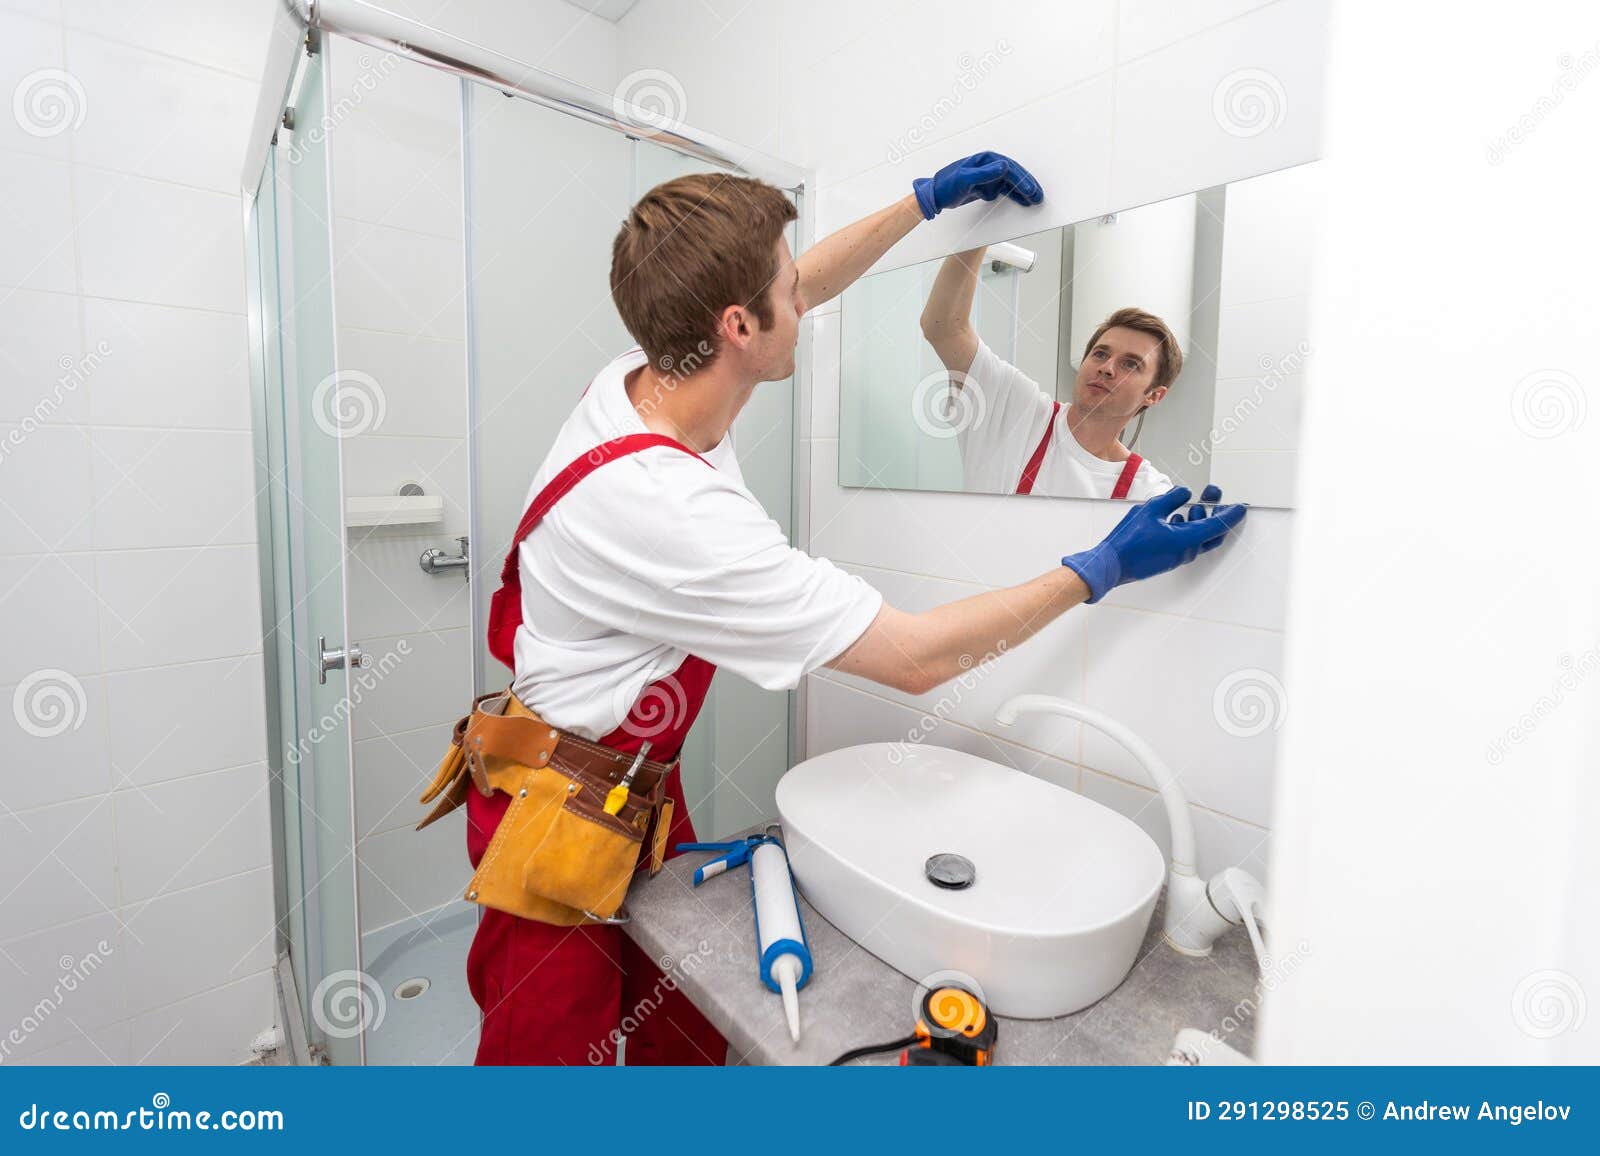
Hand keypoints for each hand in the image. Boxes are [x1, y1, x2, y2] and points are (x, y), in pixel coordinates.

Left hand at [912, 151, 1043, 220]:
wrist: (935, 195)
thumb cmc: (947, 184)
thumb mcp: (965, 178)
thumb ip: (984, 173)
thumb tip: (1003, 166)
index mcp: (986, 160)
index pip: (1009, 169)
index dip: (1021, 179)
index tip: (1030, 190)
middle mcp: (990, 166)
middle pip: (1014, 175)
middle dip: (1027, 185)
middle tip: (1038, 196)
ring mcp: (989, 176)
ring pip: (1011, 183)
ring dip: (1023, 191)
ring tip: (1035, 200)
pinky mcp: (987, 187)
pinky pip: (1005, 190)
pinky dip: (1014, 196)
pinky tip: (1023, 201)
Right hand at [1061, 484, 1245, 602]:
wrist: (1112, 564)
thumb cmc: (1128, 541)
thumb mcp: (1151, 510)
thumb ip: (1172, 498)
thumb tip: (1186, 493)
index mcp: (1186, 539)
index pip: (1218, 525)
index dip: (1231, 514)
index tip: (1242, 506)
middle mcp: (1186, 551)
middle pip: (1212, 532)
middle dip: (1217, 513)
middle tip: (1214, 496)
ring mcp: (1178, 557)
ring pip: (1199, 537)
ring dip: (1199, 519)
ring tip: (1191, 504)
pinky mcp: (1169, 559)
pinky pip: (1187, 542)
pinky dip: (1187, 527)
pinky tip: (1175, 518)